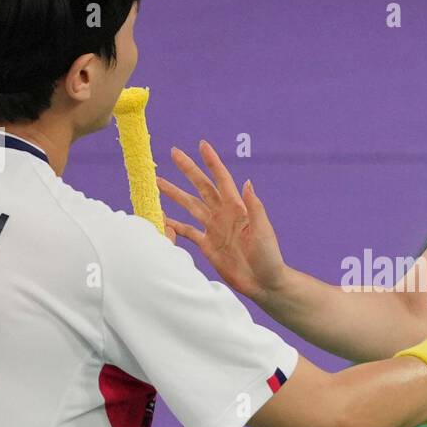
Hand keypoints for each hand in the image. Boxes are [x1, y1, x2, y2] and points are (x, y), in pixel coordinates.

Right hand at [158, 140, 287, 302]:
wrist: (264, 282)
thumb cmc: (269, 256)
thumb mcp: (263, 230)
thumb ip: (255, 207)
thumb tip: (247, 182)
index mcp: (237, 208)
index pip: (222, 179)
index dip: (211, 162)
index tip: (201, 144)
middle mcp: (223, 214)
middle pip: (201, 187)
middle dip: (187, 170)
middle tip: (173, 153)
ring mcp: (214, 229)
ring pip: (190, 206)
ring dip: (174, 194)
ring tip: (158, 182)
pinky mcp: (207, 245)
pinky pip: (187, 231)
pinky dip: (173, 224)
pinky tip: (160, 218)